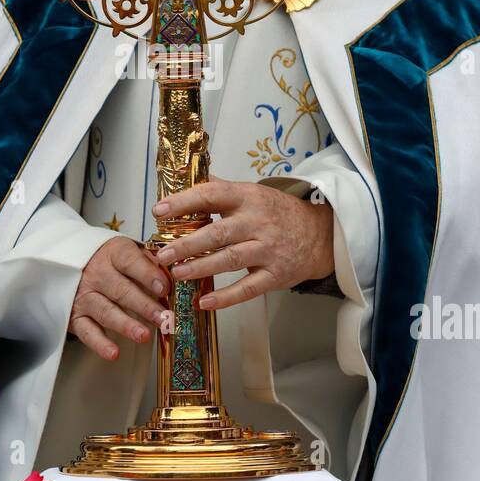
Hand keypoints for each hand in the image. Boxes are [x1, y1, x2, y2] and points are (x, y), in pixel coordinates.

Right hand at [69, 236, 170, 360]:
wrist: (69, 265)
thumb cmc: (109, 261)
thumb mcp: (127, 251)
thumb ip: (148, 261)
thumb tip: (170, 274)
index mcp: (112, 254)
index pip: (130, 261)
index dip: (147, 275)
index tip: (164, 288)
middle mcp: (96, 274)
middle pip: (121, 290)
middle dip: (144, 306)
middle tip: (163, 318)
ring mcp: (85, 296)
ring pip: (106, 311)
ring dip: (126, 325)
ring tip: (144, 335)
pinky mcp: (75, 316)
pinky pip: (87, 332)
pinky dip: (100, 344)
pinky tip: (114, 352)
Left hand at [151, 177, 333, 309]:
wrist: (320, 235)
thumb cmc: (277, 213)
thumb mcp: (252, 193)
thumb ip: (220, 189)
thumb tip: (184, 178)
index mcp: (248, 198)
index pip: (213, 195)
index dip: (184, 202)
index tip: (159, 211)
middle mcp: (258, 223)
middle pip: (218, 232)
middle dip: (187, 244)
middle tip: (162, 254)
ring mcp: (268, 250)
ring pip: (230, 260)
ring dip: (201, 268)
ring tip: (176, 274)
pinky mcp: (275, 275)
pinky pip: (248, 288)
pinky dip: (226, 297)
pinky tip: (204, 302)